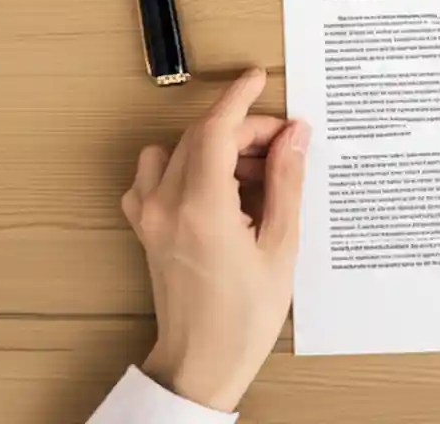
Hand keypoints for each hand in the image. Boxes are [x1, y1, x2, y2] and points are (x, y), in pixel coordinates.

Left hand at [121, 68, 311, 411]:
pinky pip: (155, 175)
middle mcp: (167, 205)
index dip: (240, 98)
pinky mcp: (145, 227)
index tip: (258, 79)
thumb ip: (286, 182)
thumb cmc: (243, 316)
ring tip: (252, 174)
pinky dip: (184, 167)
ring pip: (177, 150)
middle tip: (283, 145)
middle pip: (201, 136)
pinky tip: (214, 188)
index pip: (216, 129)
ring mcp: (150, 216)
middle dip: (243, 131)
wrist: (202, 360)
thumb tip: (294, 136)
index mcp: (202, 208)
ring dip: (214, 147)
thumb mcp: (280, 246)